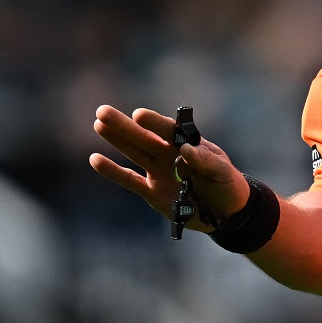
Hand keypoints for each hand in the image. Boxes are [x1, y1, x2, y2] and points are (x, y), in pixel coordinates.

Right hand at [89, 105, 249, 229]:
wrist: (225, 212)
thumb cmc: (226, 183)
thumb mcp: (222, 171)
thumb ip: (206, 161)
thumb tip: (185, 150)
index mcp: (187, 144)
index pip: (168, 130)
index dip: (154, 123)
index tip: (138, 115)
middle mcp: (168, 154)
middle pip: (143, 137)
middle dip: (123, 125)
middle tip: (102, 111)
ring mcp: (158, 172)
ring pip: (133, 153)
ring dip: (116, 139)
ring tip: (98, 124)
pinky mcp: (152, 192)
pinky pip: (129, 180)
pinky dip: (113, 171)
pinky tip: (95, 159)